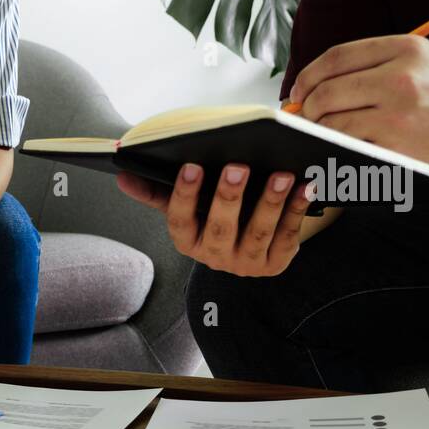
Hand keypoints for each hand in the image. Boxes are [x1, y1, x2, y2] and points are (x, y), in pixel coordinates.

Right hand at [117, 163, 310, 276]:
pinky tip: (305, 187)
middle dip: (229, 197)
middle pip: (219, 227)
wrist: (248, 250)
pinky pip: (286, 237)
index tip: (190, 165)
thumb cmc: (212, 219)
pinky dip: (296, 211)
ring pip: (256, 233)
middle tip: (238, 166)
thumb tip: (122, 176)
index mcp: (187, 241)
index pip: (179, 219)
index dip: (184, 194)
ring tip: (281, 174)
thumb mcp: (187, 208)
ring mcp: (245, 263)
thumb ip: (156, 192)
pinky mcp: (274, 263)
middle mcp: (213, 256)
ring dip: (269, 203)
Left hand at [287, 35, 428, 176]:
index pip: (335, 57)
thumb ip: (373, 66)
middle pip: (326, 91)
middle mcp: (400, 77)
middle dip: (306, 108)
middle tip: (304, 118)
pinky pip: (346, 147)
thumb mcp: (422, 62)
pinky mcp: (395, 146)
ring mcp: (397, 114)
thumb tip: (316, 83)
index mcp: (405, 49)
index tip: (298, 91)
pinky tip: (336, 149)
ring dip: (318, 131)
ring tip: (322, 134)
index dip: (307, 76)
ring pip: (331, 122)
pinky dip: (334, 149)